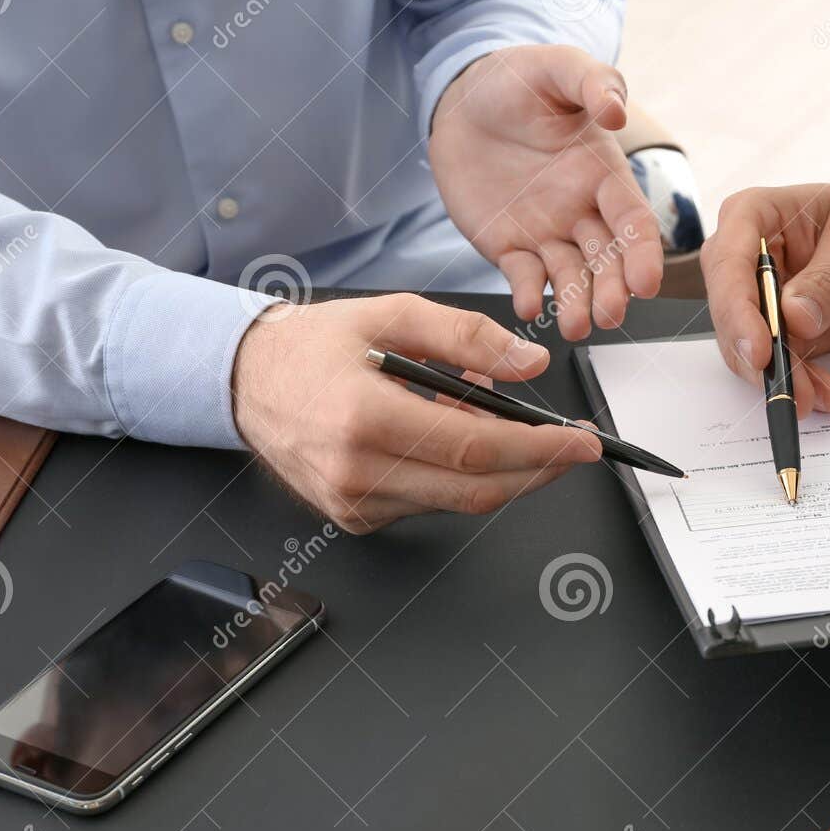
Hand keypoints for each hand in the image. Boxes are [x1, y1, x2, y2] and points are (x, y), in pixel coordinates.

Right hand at [230, 295, 601, 532]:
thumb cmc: (315, 346)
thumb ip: (468, 337)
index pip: (475, 448)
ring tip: (512, 424)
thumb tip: (531, 365)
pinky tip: (465, 440)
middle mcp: (357, 471)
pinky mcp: (355, 517)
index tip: (583, 443)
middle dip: (539, 470)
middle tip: (577, 449)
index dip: (539, 449)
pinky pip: (431, 503)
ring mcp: (354, 503)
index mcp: (364, 417)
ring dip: (503, 470)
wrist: (246, 380)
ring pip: (458, 502)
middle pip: (476, 490)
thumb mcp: (393, 313)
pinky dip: (462, 475)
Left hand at [430, 45, 662, 339]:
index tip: (646, 282)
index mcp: (603, 174)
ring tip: (573, 325)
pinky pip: (524, 277)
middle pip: (608, 261)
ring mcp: (547, 232)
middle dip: (612, 291)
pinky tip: (528, 303)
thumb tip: (616, 113)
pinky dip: (528, 294)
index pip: (634, 221)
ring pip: (572, 277)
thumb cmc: (515, 79)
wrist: (459, 100)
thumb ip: (593, 82)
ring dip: (576, 303)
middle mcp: (582, 210)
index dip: (643, 253)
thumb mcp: (556, 68)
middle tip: (609, 314)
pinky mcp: (510, 247)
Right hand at [700, 153, 829, 416]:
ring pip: (748, 347)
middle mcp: (741, 256)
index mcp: (753, 214)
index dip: (737, 310)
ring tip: (815, 395)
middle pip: (730, 313)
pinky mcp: (773, 328)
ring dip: (780, 377)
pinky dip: (798, 382)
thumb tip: (795, 317)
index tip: (760, 350)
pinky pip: (776, 363)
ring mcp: (754, 296)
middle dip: (758, 357)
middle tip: (790, 388)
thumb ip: (828, 277)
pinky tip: (822, 391)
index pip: (728, 262)